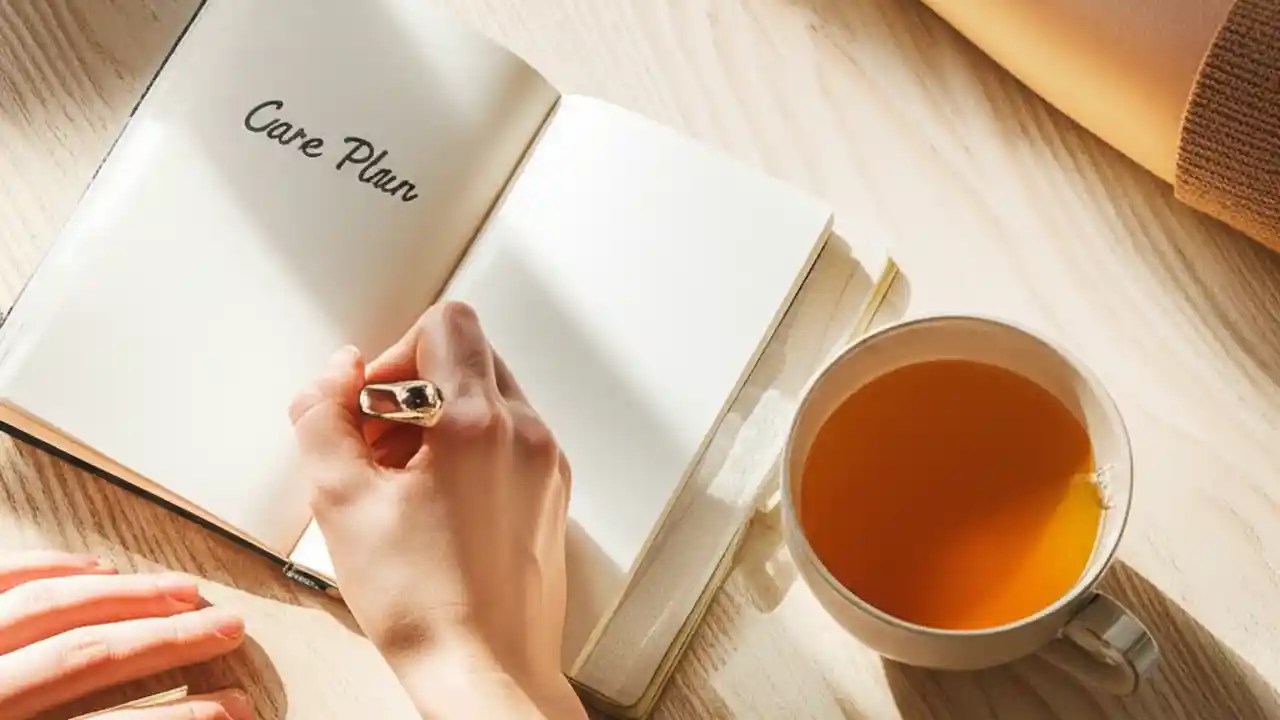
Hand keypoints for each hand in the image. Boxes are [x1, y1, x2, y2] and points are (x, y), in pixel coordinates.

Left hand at [0, 550, 249, 719]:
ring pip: (47, 605)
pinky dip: (51, 567)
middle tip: (226, 629)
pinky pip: (0, 577)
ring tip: (182, 592)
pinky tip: (98, 568)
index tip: (230, 707)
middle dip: (168, 638)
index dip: (180, 716)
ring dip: (127, 595)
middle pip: (86, 653)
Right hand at [289, 302, 583, 718]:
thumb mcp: (340, 503)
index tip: (370, 405)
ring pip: (489, 396)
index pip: (447, 324)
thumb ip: (323, 418)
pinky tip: (435, 502)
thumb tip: (335, 376)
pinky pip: (509, 438)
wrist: (484, 672)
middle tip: (378, 445)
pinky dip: (469, 449)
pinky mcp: (551, 493)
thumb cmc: (424, 606)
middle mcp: (526, 433)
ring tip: (403, 480)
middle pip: (468, 356)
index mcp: (477, 423)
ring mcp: (546, 463)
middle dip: (412, 386)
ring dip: (439, 417)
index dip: (394, 354)